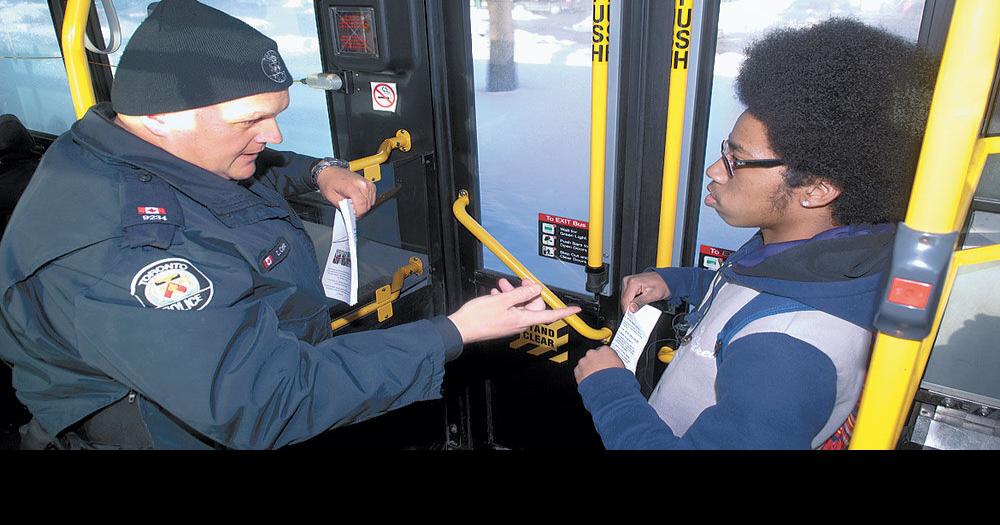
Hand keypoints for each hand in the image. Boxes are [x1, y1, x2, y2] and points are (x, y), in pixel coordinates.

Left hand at [316, 166, 376, 216]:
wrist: (331, 172)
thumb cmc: (330, 182)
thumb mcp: (331, 197)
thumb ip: (342, 207)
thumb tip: (350, 214)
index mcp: (352, 186)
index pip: (362, 206)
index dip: (357, 214)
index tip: (351, 216)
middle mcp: (362, 184)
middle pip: (367, 206)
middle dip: (359, 211)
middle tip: (349, 209)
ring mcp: (367, 184)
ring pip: (371, 203)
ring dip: (362, 206)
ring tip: (352, 202)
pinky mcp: (370, 184)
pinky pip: (371, 198)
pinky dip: (366, 201)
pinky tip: (357, 199)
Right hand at [447, 278, 581, 343]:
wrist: (461, 329)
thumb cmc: (478, 317)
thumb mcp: (502, 300)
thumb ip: (521, 294)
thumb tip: (536, 289)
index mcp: (522, 320)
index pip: (549, 315)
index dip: (564, 311)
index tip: (575, 309)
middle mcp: (519, 324)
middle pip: (533, 306)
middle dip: (526, 291)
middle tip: (519, 281)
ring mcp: (510, 324)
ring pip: (519, 305)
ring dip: (513, 293)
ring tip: (502, 284)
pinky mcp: (502, 323)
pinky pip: (510, 309)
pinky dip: (506, 300)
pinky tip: (497, 293)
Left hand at [574, 346, 624, 383]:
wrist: (607, 391)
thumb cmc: (616, 380)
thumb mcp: (622, 368)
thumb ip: (616, 363)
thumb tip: (617, 366)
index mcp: (605, 351)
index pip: (604, 350)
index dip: (605, 358)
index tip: (607, 363)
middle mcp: (593, 354)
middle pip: (593, 355)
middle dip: (595, 362)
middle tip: (601, 371)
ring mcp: (584, 362)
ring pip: (585, 363)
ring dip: (588, 368)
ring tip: (595, 378)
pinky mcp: (577, 371)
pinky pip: (578, 371)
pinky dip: (582, 375)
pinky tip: (589, 381)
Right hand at [620, 271, 670, 313]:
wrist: (665, 279)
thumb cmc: (661, 284)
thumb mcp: (653, 295)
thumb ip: (641, 302)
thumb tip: (631, 309)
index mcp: (633, 282)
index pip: (625, 300)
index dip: (628, 310)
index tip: (632, 316)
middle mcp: (628, 280)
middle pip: (624, 300)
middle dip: (629, 308)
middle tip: (637, 312)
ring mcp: (628, 281)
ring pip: (624, 298)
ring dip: (630, 304)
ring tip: (639, 306)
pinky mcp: (629, 284)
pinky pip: (627, 295)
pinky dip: (631, 301)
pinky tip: (637, 302)